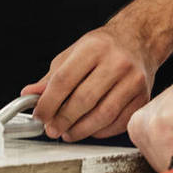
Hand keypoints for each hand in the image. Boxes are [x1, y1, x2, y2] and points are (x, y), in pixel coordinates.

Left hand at [22, 21, 155, 141]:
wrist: (139, 40)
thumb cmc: (105, 46)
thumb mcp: (74, 53)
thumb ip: (52, 76)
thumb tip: (29, 96)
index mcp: (94, 47)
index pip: (64, 80)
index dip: (47, 103)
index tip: (39, 115)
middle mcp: (117, 62)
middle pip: (83, 100)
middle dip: (62, 120)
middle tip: (52, 129)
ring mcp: (133, 80)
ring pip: (102, 115)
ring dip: (80, 130)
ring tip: (68, 132)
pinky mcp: (143, 97)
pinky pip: (118, 123)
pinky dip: (100, 131)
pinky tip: (89, 129)